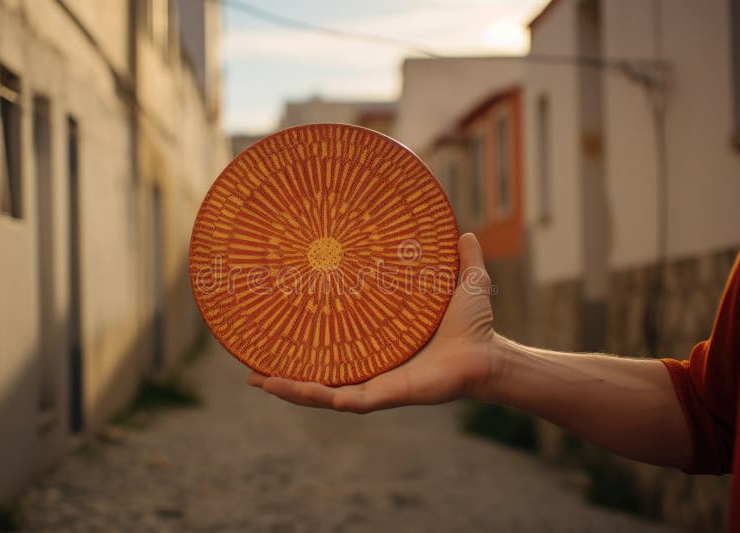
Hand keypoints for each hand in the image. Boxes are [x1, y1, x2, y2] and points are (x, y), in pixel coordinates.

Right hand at [247, 233, 497, 412]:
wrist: (488, 357)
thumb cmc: (474, 327)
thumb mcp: (461, 285)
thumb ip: (461, 259)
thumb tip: (463, 230)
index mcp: (378, 348)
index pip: (335, 348)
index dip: (306, 344)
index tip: (278, 329)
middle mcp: (371, 369)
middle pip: (319, 376)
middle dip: (284, 374)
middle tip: (251, 366)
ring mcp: (374, 385)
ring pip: (322, 392)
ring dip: (288, 387)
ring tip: (256, 377)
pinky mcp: (383, 395)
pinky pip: (343, 399)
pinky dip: (314, 394)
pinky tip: (287, 385)